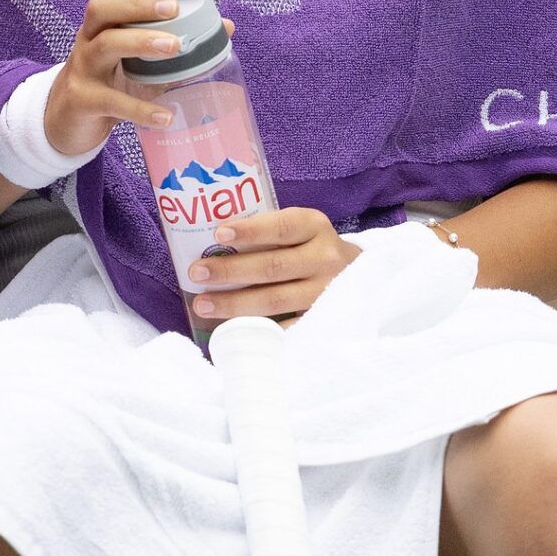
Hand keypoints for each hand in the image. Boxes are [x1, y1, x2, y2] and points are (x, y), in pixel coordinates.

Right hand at [43, 0, 231, 158]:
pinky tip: (165, 116)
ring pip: (104, 44)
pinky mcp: (83, 100)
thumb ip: (176, 41)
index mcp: (107, 21)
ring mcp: (84, 67)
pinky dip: (139, 109)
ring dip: (140, 41)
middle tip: (174, 9)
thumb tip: (224, 27)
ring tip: (174, 47)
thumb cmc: (109, 81)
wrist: (65, 121)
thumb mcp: (138, 59)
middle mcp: (91, 37)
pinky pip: (110, 100)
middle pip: (103, 6)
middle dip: (139, 3)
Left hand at [186, 206, 359, 324]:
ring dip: (236, 303)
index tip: (218, 235)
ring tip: (203, 304)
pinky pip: (288, 326)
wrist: (359, 276)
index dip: (250, 231)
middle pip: (273, 266)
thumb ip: (268, 232)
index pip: (280, 227)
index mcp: (314, 226)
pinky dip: (259, 328)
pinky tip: (233, 329)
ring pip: (276, 299)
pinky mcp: (325, 319)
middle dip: (230, 271)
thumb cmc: (310, 248)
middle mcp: (325, 257)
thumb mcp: (299, 230)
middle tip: (197, 273)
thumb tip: (212, 243)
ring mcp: (327, 291)